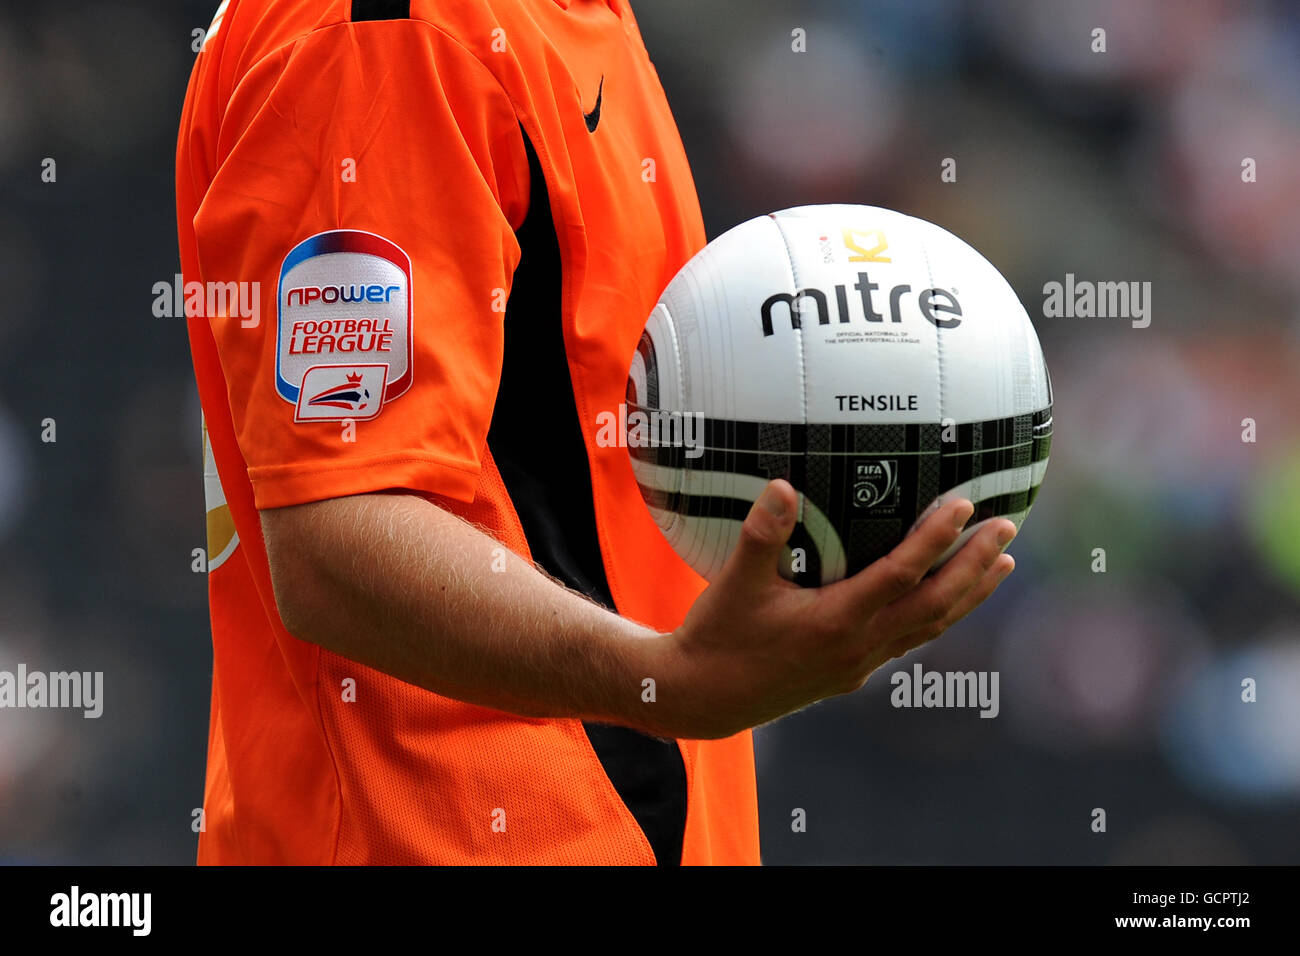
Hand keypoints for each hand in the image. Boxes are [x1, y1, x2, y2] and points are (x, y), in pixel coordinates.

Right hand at [653, 479, 1015, 738]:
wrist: (703, 698)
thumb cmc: (717, 636)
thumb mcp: (734, 582)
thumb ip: (762, 533)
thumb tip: (784, 485)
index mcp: (835, 622)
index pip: (902, 575)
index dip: (937, 539)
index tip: (964, 505)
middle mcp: (857, 647)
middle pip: (936, 605)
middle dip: (975, 566)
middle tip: (1006, 528)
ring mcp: (858, 665)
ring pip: (930, 628)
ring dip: (969, 594)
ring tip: (1001, 564)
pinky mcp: (850, 674)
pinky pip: (909, 640)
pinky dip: (938, 615)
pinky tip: (946, 600)